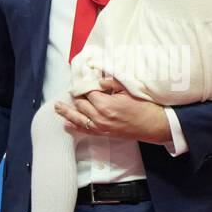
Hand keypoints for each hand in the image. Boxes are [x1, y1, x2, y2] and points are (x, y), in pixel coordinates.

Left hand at [55, 77, 171, 143]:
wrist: (154, 125)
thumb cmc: (144, 106)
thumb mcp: (128, 89)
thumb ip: (111, 82)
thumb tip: (97, 79)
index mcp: (105, 104)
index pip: (87, 91)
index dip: (83, 84)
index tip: (80, 78)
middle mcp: (100, 117)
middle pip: (81, 104)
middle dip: (76, 96)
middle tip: (71, 88)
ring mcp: (101, 127)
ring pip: (78, 118)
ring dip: (67, 112)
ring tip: (57, 107)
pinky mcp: (104, 133)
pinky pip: (85, 131)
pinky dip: (74, 127)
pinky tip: (66, 124)